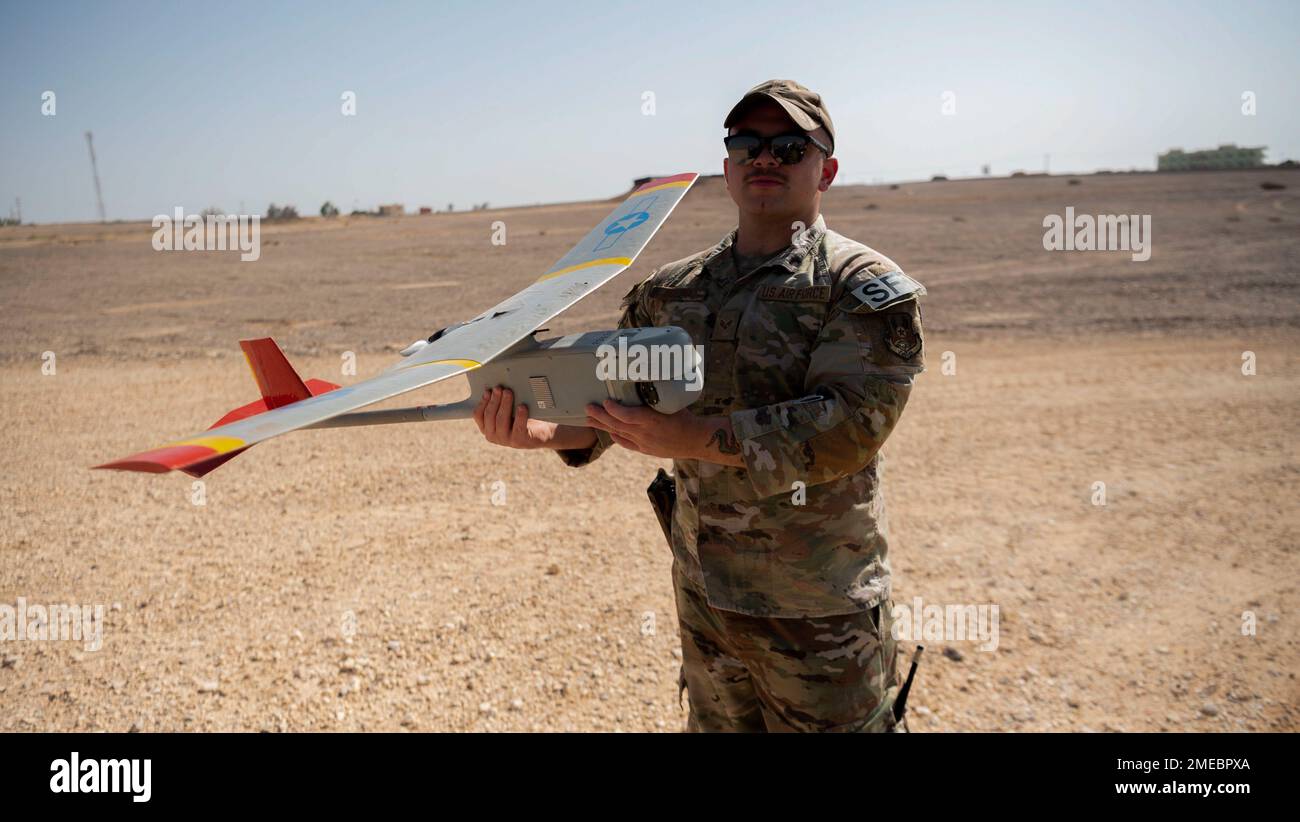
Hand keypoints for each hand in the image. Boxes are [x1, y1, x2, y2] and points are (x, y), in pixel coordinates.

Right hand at [473, 386, 561, 449]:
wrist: (540, 432)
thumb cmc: (521, 418)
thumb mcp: (508, 409)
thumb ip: (499, 401)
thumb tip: (494, 386)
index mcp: (486, 428)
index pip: (478, 415)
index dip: (482, 401)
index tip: (488, 390)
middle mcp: (493, 435)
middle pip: (490, 415)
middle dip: (494, 400)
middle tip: (499, 388)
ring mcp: (506, 440)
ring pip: (501, 420)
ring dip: (505, 404)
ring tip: (509, 393)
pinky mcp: (519, 441)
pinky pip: (518, 427)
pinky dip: (520, 415)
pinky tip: (522, 407)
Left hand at [585, 399, 712, 459]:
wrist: (696, 440)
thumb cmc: (686, 418)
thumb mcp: (671, 403)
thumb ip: (655, 396)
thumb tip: (643, 379)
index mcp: (652, 420)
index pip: (627, 416)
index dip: (614, 409)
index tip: (605, 401)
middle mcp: (645, 433)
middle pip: (617, 425)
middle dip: (600, 416)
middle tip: (588, 408)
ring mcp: (644, 443)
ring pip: (619, 434)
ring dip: (603, 426)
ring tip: (589, 420)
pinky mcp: (646, 450)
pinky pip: (626, 444)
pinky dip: (616, 437)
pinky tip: (609, 432)